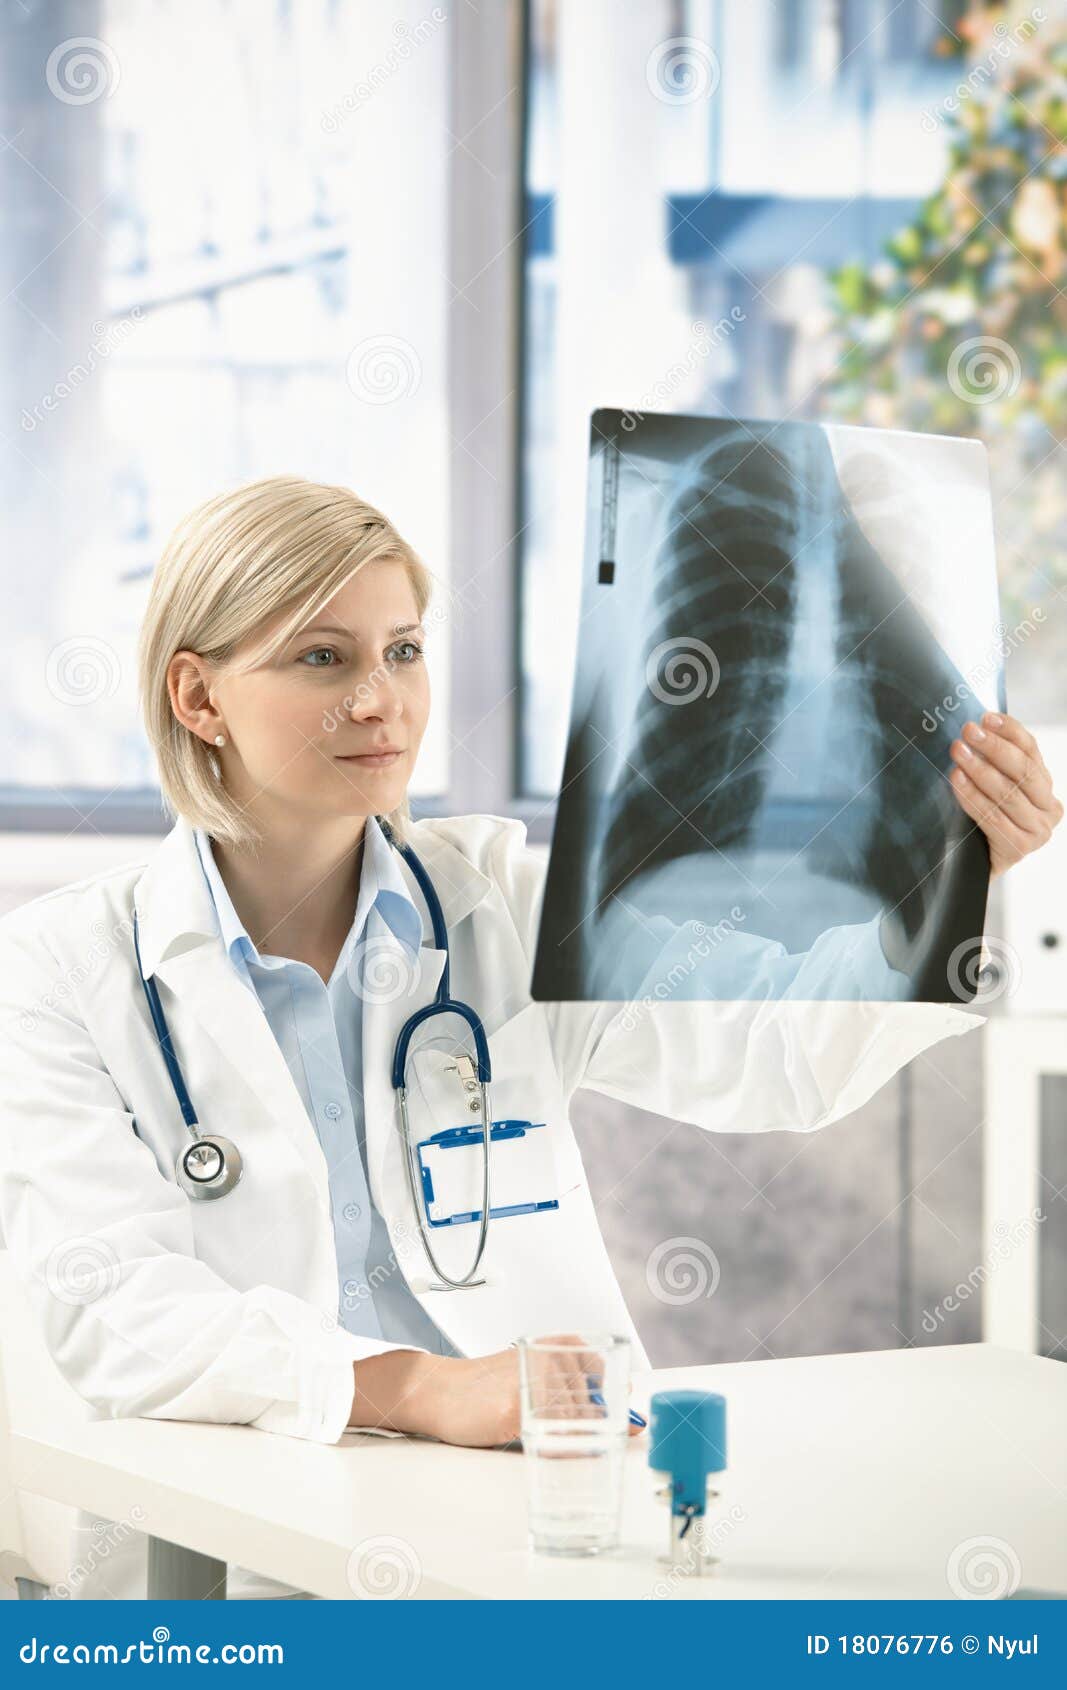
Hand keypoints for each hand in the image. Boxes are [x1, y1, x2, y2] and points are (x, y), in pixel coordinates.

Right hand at [350, 1334, 644, 1448]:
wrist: (441, 1390)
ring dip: (571, 1441)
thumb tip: (634, 1411)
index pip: (608, 1379)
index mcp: (560, 1344)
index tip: (607, 1420)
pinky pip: (556, 1439)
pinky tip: (544, 1446)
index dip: (609, 1406)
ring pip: (578, 1426)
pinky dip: (559, 1451)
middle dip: (588, 1429)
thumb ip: (583, 1387)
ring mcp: (536, 1384)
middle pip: (595, 1409)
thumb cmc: (490, 1385)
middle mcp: (552, 1359)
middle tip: (558, 1430)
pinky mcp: (518, 1409)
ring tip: (541, 1434)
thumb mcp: (538, 1371)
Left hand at [949, 712, 1062, 878]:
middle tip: (968, 731)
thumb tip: (976, 725)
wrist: (971, 865)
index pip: (1031, 752)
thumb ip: (992, 761)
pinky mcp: (1019, 849)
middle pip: (1023, 770)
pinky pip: (992, 817)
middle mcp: (1049, 809)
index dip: (1010, 731)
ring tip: (958, 752)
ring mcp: (1038, 831)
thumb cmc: (980, 818)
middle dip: (994, 747)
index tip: (986, 717)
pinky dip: (973, 796)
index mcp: (1046, 786)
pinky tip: (958, 781)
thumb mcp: (992, 786)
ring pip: (1008, 793)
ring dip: (980, 769)